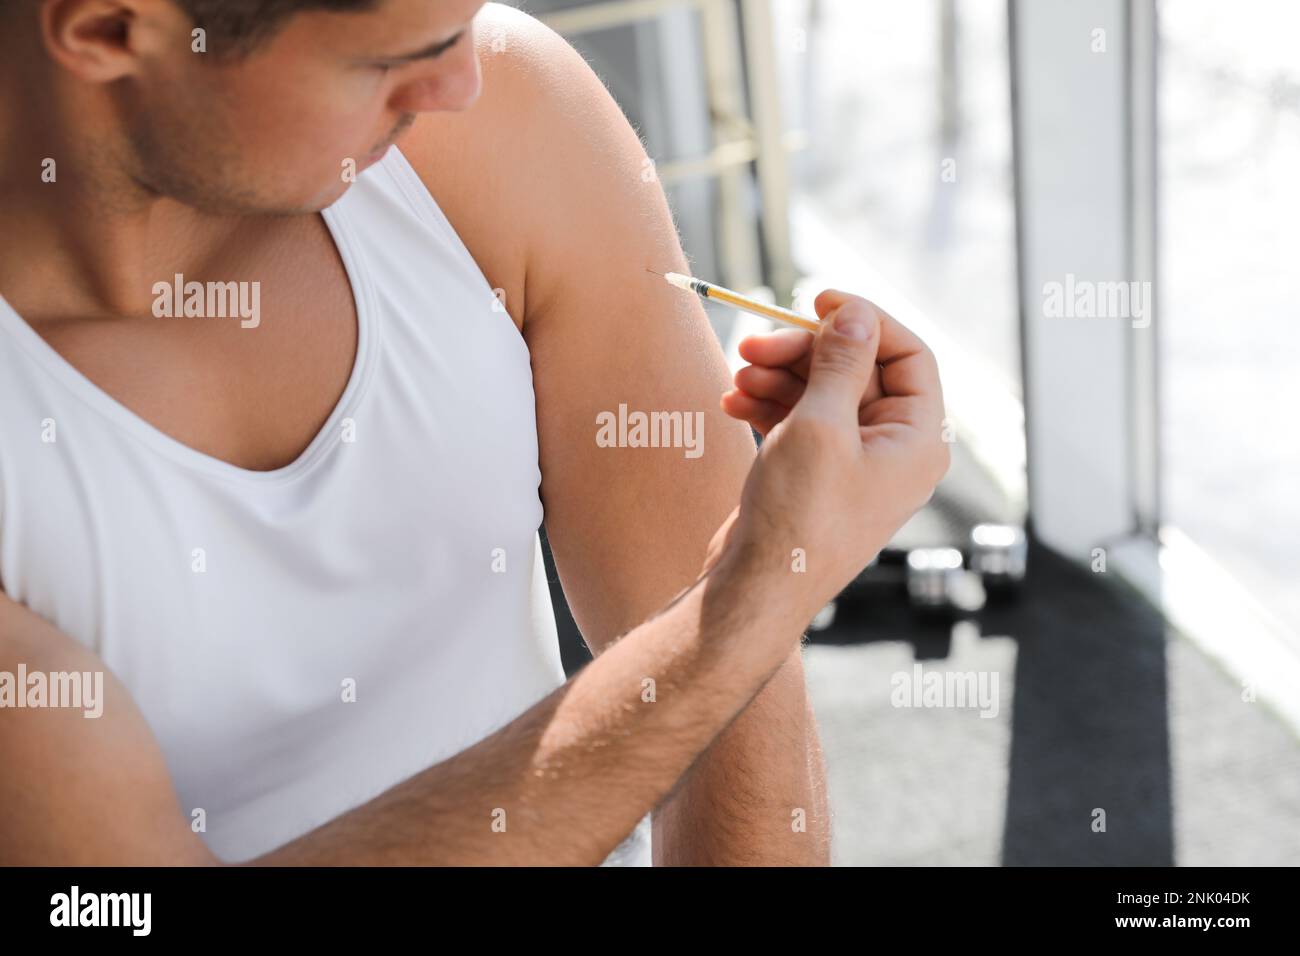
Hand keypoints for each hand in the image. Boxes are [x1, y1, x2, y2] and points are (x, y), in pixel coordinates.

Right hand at [707, 291, 949, 620]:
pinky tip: (733, 401)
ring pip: (823, 394)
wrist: (757, 589)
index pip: (908, 355)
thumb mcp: (821, 424)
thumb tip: (856, 312)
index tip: (817, 298)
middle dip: (805, 351)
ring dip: (779, 376)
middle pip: (857, 371)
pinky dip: (769, 406)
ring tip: (737, 372)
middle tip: (755, 341)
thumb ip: (841, 361)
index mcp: (918, 440)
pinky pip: (801, 423)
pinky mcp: (817, 477)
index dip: (865, 319)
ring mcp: (854, 465)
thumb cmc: (799, 516)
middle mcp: (894, 452)